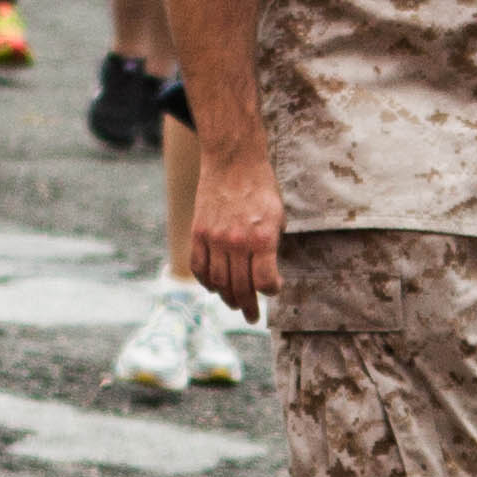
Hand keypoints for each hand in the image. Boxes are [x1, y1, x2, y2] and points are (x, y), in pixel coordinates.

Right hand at [184, 147, 282, 317]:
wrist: (232, 160)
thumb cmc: (260, 187)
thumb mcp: (278, 215)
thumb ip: (272, 244)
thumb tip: (267, 270)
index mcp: (261, 238)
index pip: (264, 282)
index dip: (271, 291)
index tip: (274, 290)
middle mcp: (236, 242)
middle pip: (240, 288)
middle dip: (248, 306)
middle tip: (252, 316)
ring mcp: (214, 238)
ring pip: (218, 282)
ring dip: (226, 298)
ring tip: (234, 304)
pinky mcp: (198, 233)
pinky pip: (198, 266)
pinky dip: (205, 282)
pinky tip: (214, 287)